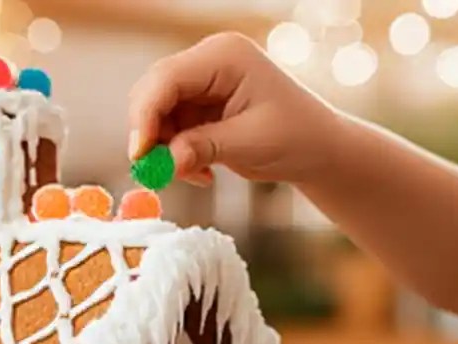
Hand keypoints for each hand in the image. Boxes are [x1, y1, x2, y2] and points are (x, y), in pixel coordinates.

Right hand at [127, 32, 340, 185]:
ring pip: (157, 114)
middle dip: (152, 134)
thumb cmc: (297, 137)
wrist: (318, 149)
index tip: (139, 155)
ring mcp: (202, 81)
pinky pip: (169, 128)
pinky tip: (201, 170)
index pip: (167, 79)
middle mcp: (208, 60)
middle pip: (154, 92)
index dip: (146, 116)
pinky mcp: (199, 103)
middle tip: (156, 172)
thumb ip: (203, 148)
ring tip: (196, 173)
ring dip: (166, 149)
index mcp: (225, 56)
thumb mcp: (250, 144)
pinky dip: (176, 153)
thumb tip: (165, 162)